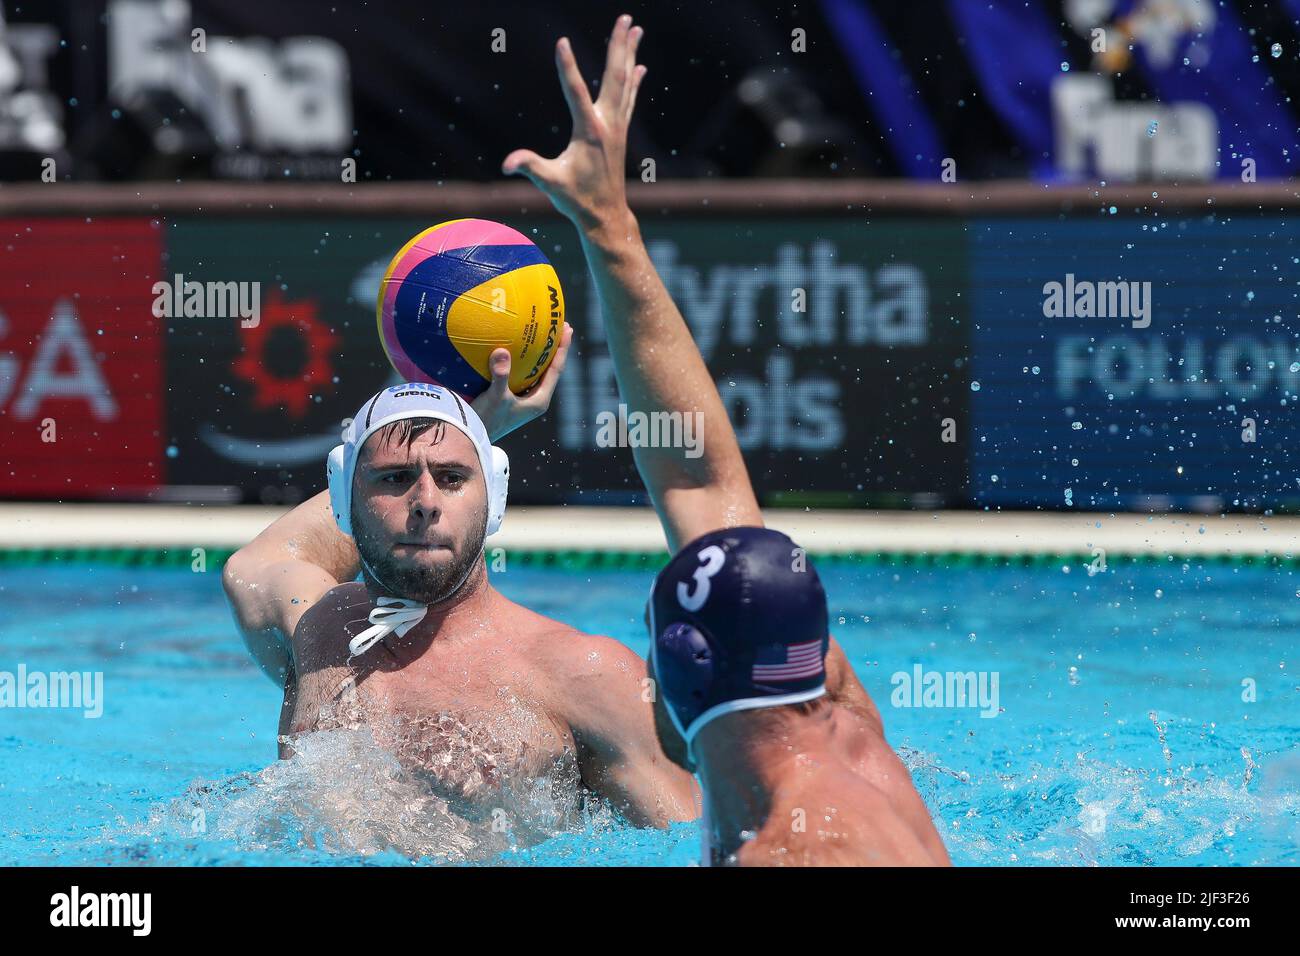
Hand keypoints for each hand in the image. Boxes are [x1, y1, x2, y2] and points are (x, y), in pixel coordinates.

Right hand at [471, 323, 573, 440]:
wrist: (471, 438)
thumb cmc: (487, 420)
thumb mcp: (495, 397)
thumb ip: (500, 375)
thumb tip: (502, 351)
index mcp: (539, 400)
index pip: (556, 369)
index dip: (562, 349)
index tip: (567, 329)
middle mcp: (535, 400)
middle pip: (549, 369)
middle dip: (554, 348)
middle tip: (558, 326)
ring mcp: (524, 399)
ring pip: (536, 372)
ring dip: (538, 354)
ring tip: (539, 333)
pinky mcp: (511, 398)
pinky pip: (521, 375)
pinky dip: (522, 361)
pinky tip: (514, 348)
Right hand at [501, 14, 645, 230]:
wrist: (605, 216)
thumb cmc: (576, 200)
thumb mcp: (549, 183)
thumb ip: (529, 167)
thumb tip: (507, 164)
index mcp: (589, 132)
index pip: (576, 92)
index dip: (567, 66)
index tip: (562, 41)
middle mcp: (608, 124)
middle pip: (614, 76)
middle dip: (619, 45)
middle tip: (625, 18)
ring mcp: (617, 127)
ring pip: (625, 83)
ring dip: (629, 54)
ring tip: (635, 28)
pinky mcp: (620, 133)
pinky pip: (629, 99)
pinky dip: (634, 81)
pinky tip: (639, 66)